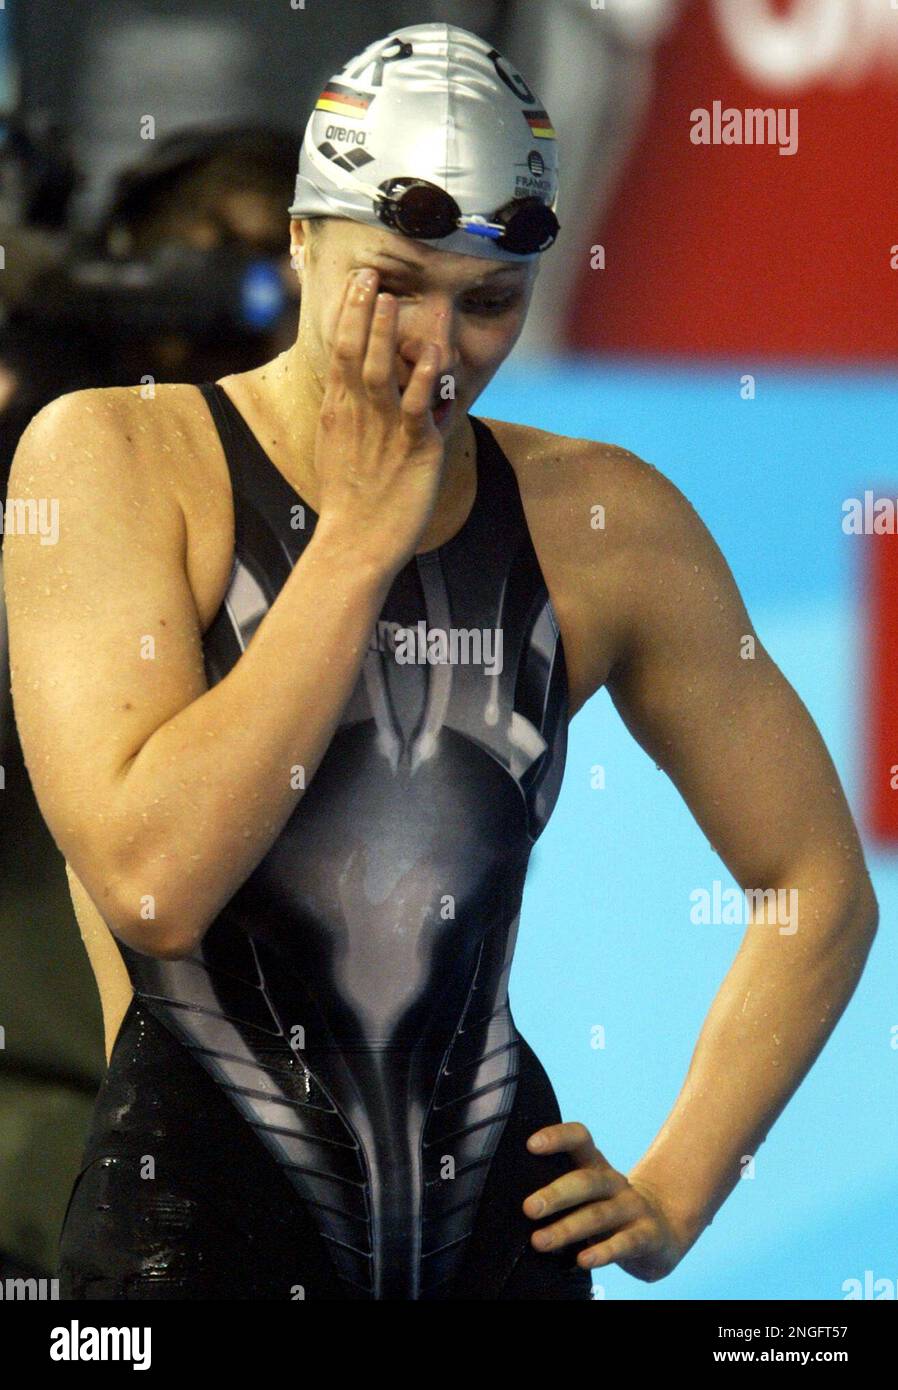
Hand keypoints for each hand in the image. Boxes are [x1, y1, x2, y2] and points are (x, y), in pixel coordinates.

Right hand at [315, 267, 446, 571]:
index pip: (340, 352)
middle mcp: (357, 416)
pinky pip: (419, 407)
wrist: (355, 544)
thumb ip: (349, 415)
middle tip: (372, 275)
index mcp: (339, 413)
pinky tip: (433, 354)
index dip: (349, 315)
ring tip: (391, 299)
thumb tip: (355, 391)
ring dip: (386, 332)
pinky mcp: (413, 449)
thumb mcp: (340, 450)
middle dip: (362, 311)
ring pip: (381, 370)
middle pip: (355, 351)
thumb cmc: (351, 504)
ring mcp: (384, 431)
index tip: (359, 284)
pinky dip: (426, 379)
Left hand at [523, 1122, 693, 1281]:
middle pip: (585, 1181)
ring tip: (540, 1242)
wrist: (661, 1230)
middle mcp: (613, 1182)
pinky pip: (625, 1243)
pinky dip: (603, 1252)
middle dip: (555, 1194)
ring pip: (598, 1215)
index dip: (558, 1137)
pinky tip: (583, 1260)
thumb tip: (503, 1198)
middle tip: (528, 1208)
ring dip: (567, 1229)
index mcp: (595, 1165)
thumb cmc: (606, 1210)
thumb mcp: (586, 1194)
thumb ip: (556, 1191)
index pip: (579, 1139)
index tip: (531, 1145)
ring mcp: (632, 1207)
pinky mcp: (647, 1235)